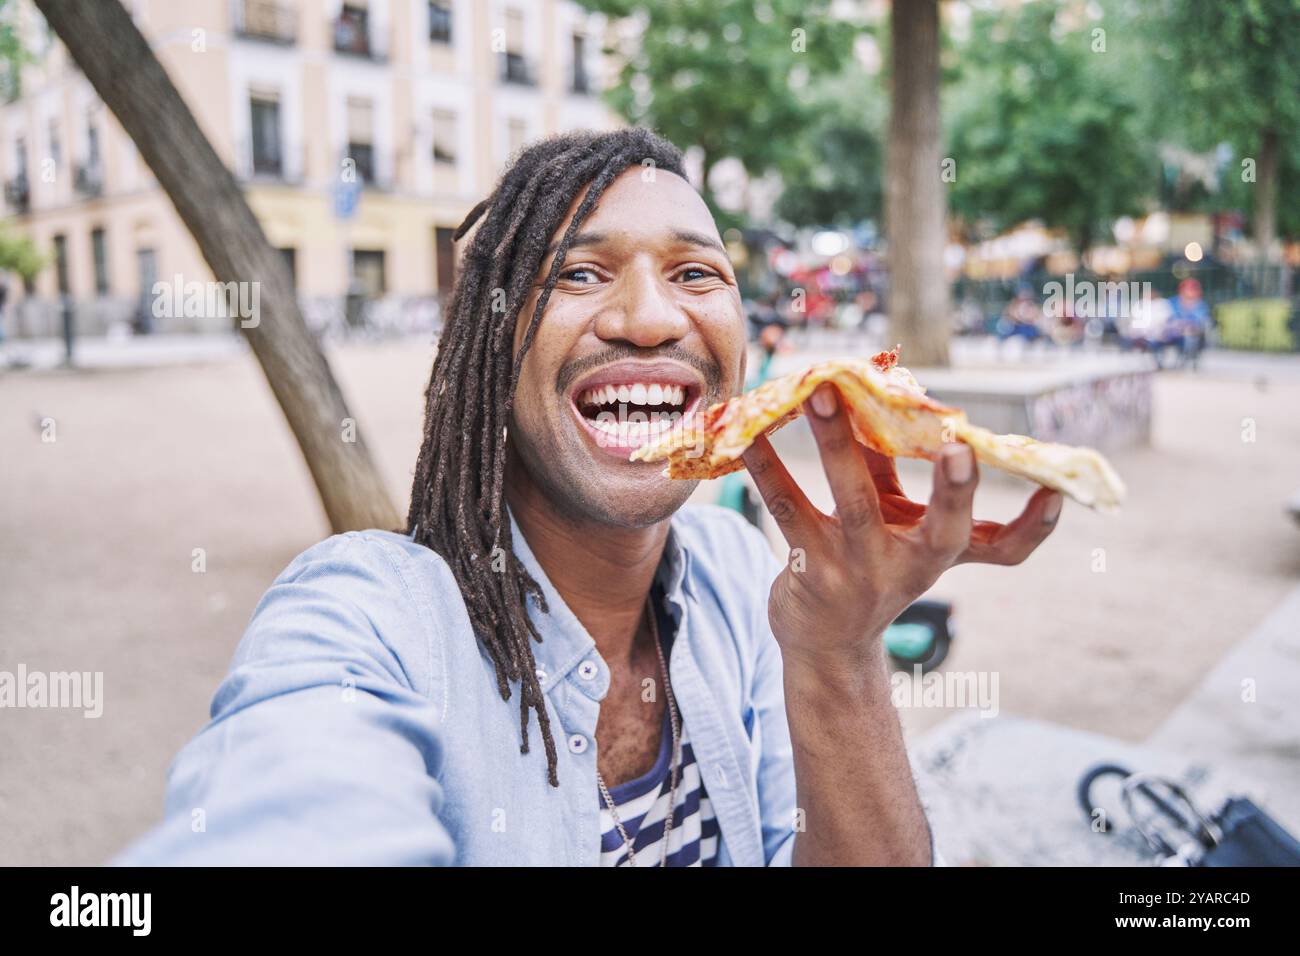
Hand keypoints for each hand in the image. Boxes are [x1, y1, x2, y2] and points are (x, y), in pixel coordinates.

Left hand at [741, 382, 1062, 677]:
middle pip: (943, 532)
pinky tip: (751, 431)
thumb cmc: (871, 563)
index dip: (1035, 527)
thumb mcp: (897, 523)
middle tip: (958, 447)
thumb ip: (893, 464)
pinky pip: (786, 506)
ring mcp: (860, 572)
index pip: (1005, 549)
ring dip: (837, 444)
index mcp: (943, 554)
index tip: (1058, 495)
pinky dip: (768, 465)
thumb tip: (884, 389)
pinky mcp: (809, 568)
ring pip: (853, 503)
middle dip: (954, 492)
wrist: (822, 643)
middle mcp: (910, 568)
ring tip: (820, 391)